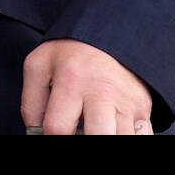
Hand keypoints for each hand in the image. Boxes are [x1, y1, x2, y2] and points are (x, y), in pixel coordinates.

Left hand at [21, 38, 154, 134]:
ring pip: (122, 138)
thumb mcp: (39, 66)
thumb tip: (35, 133)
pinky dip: (128, 138)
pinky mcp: (143, 108)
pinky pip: (142, 137)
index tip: (53, 132)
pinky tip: (113, 130)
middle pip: (98, 136)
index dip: (51, 138)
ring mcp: (126, 101)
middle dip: (85, 142)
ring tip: (93, 128)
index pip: (58, 128)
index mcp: (72, 80)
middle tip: (77, 133)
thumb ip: (31, 103)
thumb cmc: (71, 53)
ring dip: (106, 138)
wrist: (108, 32)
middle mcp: (102, 91)